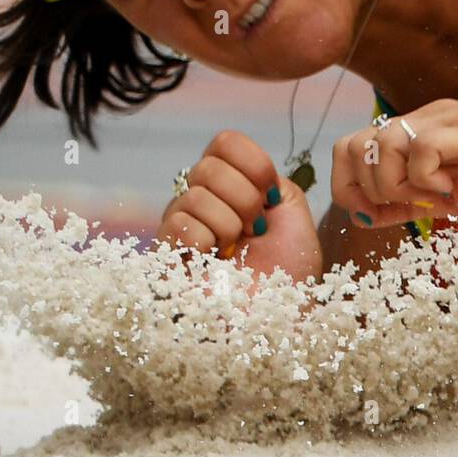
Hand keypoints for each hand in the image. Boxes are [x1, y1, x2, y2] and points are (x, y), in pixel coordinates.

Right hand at [158, 129, 322, 284]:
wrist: (284, 313)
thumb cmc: (290, 269)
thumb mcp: (291, 211)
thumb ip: (270, 179)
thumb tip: (245, 169)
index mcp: (232, 184)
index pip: (225, 142)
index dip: (254, 164)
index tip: (271, 196)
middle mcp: (201, 198)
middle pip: (208, 166)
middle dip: (245, 198)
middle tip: (255, 228)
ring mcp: (180, 225)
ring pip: (194, 195)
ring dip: (229, 224)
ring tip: (236, 249)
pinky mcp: (166, 255)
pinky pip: (177, 224)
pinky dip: (206, 241)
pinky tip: (215, 260)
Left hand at [330, 100, 457, 230]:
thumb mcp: (455, 198)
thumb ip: (411, 200)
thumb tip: (364, 215)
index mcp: (418, 133)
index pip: (348, 148)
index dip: (349, 188)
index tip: (378, 216)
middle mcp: (425, 119)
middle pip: (351, 145)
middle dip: (365, 190)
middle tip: (403, 208)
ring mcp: (447, 121)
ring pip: (380, 143)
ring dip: (395, 184)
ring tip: (433, 198)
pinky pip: (420, 147)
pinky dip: (425, 178)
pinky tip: (452, 192)